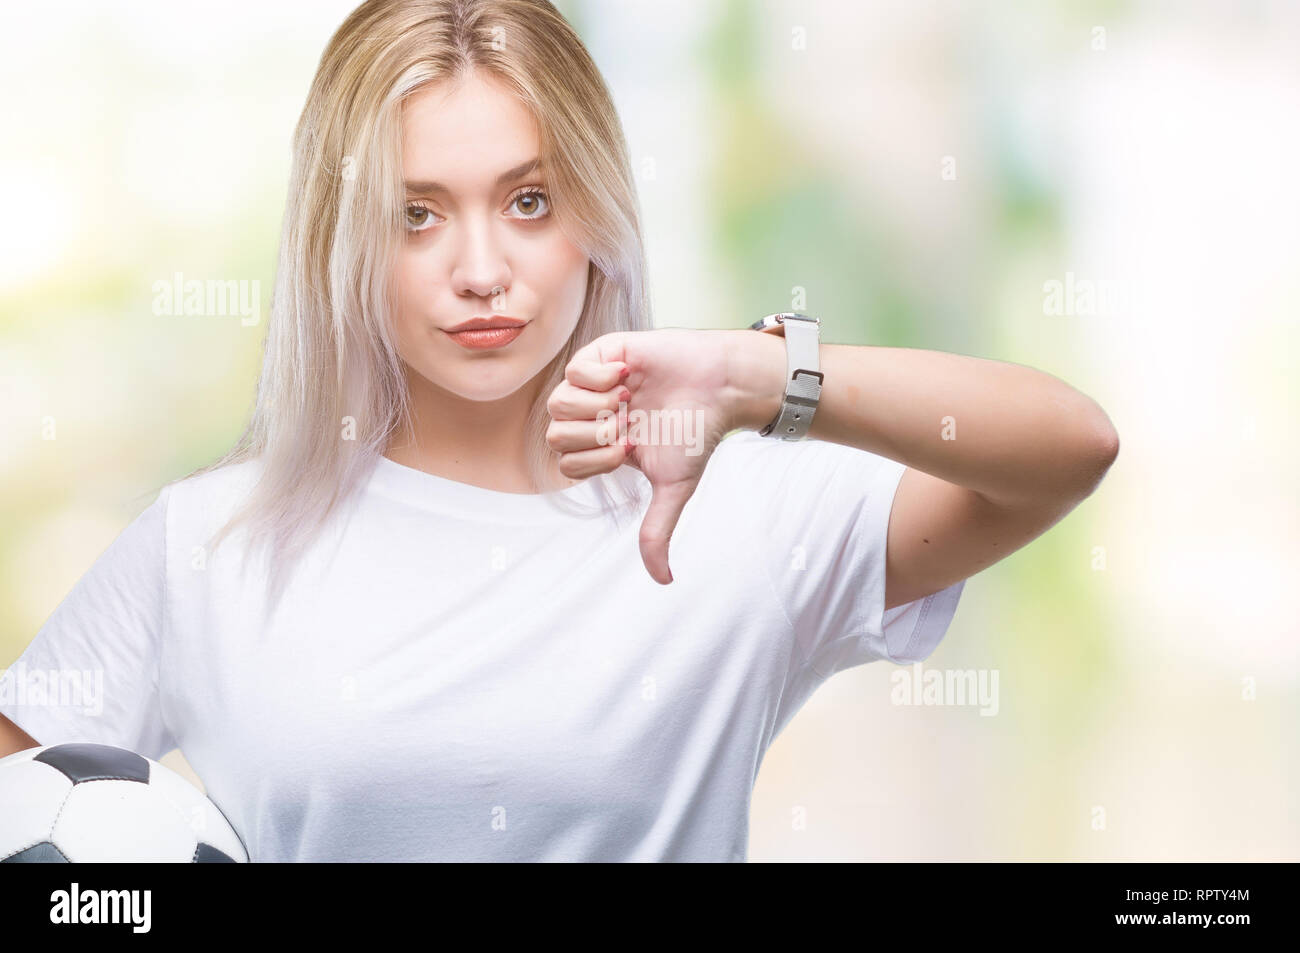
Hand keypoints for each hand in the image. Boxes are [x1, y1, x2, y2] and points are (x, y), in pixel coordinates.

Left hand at [545, 328, 775, 584]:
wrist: (720, 387)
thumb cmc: (698, 432)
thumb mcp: (674, 487)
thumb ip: (657, 531)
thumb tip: (662, 581)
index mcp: (602, 445)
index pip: (566, 463)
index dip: (595, 461)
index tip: (631, 449)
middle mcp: (593, 415)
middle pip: (554, 435)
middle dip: (593, 437)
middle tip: (628, 426)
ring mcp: (595, 384)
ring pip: (557, 403)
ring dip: (595, 407)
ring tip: (629, 400)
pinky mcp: (603, 353)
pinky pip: (574, 369)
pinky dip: (600, 378)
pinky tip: (629, 377)